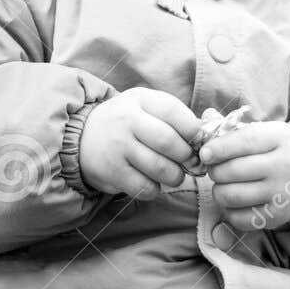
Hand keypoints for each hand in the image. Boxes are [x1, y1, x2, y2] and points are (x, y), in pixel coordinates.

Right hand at [78, 88, 200, 199]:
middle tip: (190, 162)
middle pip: (169, 142)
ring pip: (160, 168)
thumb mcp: (146, 107)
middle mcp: (127, 120)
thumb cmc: (127, 123)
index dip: (193, 130)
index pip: (174, 112)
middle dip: (187, 157)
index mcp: (140, 100)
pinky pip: (145, 187)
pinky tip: (153, 182)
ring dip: (176, 176)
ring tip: (175, 175)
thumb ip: (175, 117)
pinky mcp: (112, 172)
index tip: (197, 141)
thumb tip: (207, 136)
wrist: (81, 137)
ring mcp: (118, 147)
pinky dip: (156, 189)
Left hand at [200, 121, 289, 230]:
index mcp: (280, 139)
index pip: (244, 142)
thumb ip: (235, 127)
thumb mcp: (267, 131)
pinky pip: (239, 219)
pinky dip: (228, 211)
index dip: (219, 148)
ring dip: (218, 191)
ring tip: (223, 185)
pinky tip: (233, 202)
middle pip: (233, 170)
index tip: (204, 154)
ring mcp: (280, 194)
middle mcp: (283, 167)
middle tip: (216, 170)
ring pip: (232, 196)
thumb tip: (205, 118)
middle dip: (215, 171)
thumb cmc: (281, 150)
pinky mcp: (276, 217)